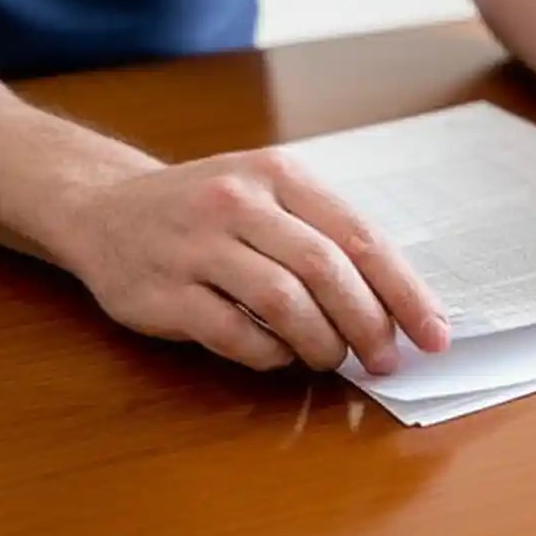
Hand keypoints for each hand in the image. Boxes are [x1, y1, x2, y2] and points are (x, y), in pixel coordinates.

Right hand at [54, 149, 449, 372]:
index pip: (360, 237)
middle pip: (327, 271)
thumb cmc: (207, 211)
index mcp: (279, 176)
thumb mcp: (268, 196)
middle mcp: (238, 203)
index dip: (405, 292)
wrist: (101, 207)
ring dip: (322, 343)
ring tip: (331, 359)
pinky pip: (234, 334)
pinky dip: (270, 355)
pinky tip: (278, 356)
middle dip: (370, 325)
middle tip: (385, 359)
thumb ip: (327, 238)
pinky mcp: (163, 291)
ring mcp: (196, 245)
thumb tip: (398, 306)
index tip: (434, 334)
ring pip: (284, 303)